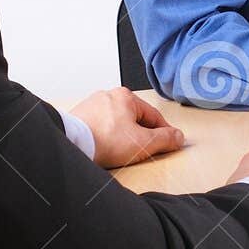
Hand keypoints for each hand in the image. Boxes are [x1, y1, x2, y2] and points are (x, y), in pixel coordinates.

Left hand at [71, 87, 185, 168]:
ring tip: (122, 152)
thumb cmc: (103, 140)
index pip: (153, 116)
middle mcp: (107, 96)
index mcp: (126, 96)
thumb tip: (177, 137)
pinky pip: (100, 127)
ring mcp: (92, 106)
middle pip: (134, 118)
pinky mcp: (79, 117)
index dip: (164, 132)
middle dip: (141, 134)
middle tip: (144, 150)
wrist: (71, 143)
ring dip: (122, 136)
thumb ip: (164, 139)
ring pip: (116, 123)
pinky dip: (106, 137)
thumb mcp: (143, 142)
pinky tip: (105, 149)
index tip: (168, 142)